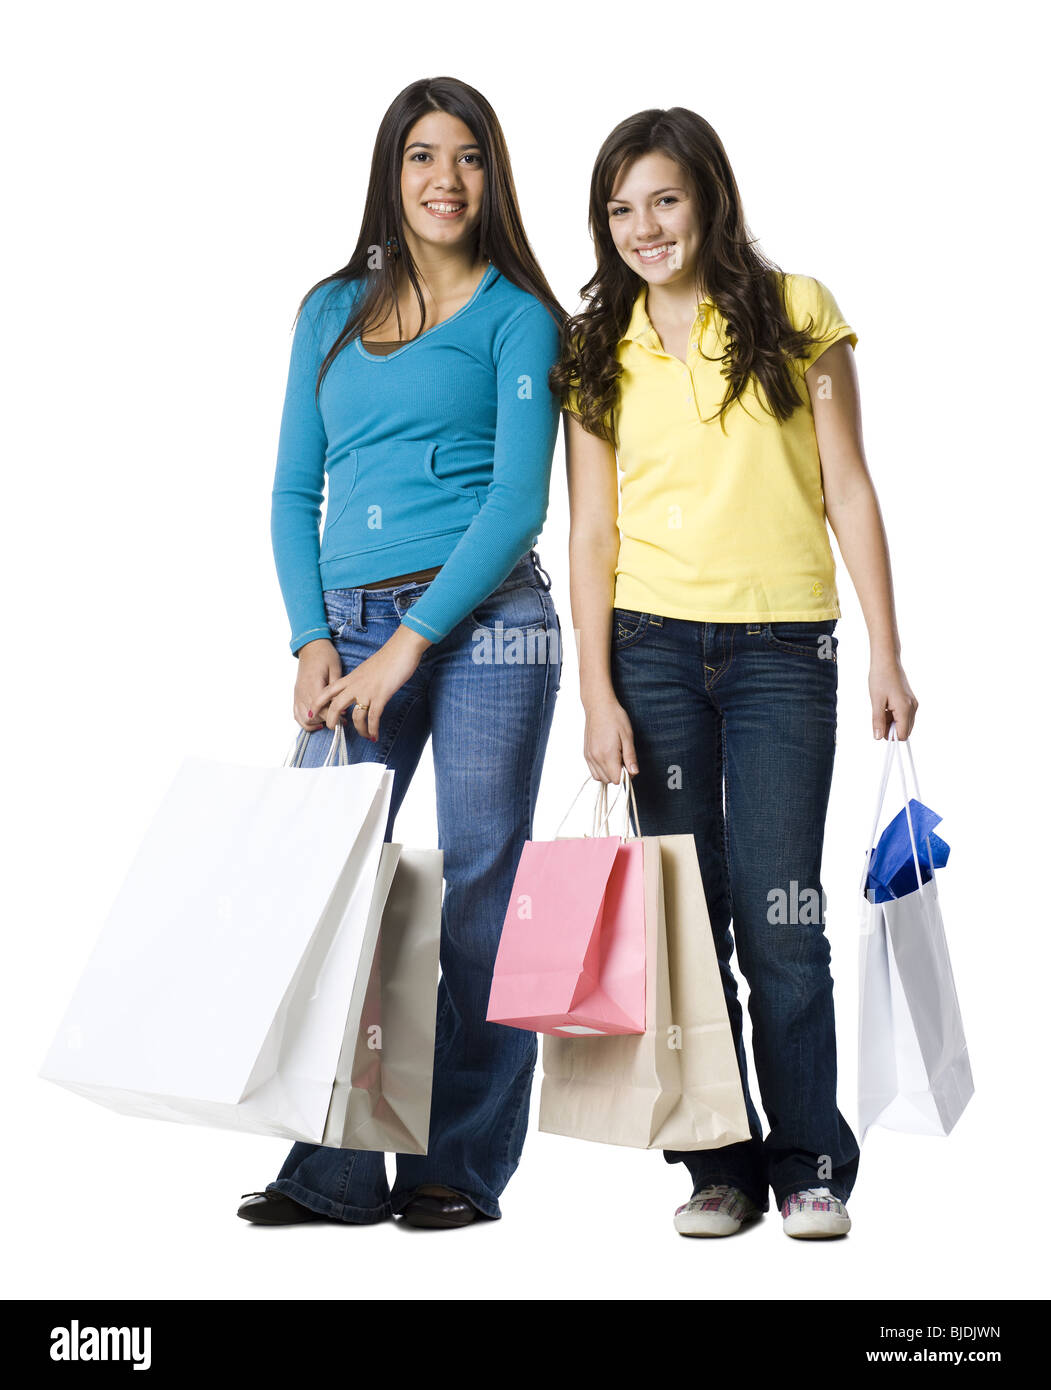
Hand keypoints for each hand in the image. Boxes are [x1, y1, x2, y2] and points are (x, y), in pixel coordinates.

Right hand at [293, 640, 341, 731]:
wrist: (311, 647)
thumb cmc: (325, 656)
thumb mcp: (336, 669)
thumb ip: (336, 689)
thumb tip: (342, 706)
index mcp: (314, 685)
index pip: (322, 709)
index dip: (334, 716)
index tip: (345, 718)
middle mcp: (303, 692)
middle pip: (313, 716)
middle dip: (326, 721)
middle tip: (340, 721)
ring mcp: (298, 694)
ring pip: (303, 718)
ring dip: (316, 723)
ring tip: (329, 721)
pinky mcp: (296, 694)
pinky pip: (296, 714)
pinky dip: (305, 721)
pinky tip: (316, 723)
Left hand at [312, 625, 428, 741]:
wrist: (400, 649)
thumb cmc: (387, 658)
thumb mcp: (367, 669)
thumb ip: (360, 680)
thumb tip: (358, 689)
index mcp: (351, 678)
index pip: (328, 691)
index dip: (318, 703)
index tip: (312, 712)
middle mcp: (355, 685)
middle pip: (336, 705)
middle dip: (331, 720)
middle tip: (332, 729)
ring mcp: (367, 691)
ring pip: (355, 716)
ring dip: (359, 729)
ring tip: (364, 735)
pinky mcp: (381, 696)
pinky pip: (373, 718)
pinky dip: (372, 729)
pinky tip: (374, 735)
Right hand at [583, 692, 639, 782]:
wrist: (598, 706)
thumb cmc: (615, 718)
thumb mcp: (628, 736)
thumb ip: (630, 757)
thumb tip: (634, 773)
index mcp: (607, 754)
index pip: (616, 779)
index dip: (625, 776)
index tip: (629, 765)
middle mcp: (596, 757)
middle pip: (608, 780)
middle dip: (618, 775)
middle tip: (624, 760)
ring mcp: (589, 756)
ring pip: (599, 778)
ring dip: (609, 774)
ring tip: (615, 759)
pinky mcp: (586, 754)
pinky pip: (593, 771)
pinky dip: (601, 770)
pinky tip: (607, 759)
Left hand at [869, 654, 917, 739]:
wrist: (887, 661)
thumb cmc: (880, 678)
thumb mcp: (876, 701)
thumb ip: (878, 721)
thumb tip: (878, 738)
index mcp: (905, 709)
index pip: (903, 735)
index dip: (890, 736)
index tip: (879, 727)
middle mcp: (913, 708)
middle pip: (905, 731)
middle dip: (891, 729)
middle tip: (879, 716)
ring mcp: (913, 704)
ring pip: (905, 723)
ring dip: (893, 722)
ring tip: (882, 708)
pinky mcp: (911, 700)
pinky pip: (905, 715)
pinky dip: (895, 715)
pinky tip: (886, 706)